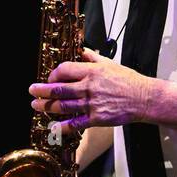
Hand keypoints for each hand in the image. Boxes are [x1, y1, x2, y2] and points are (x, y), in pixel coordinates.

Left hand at [29, 46, 151, 133]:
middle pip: (58, 89)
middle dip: (41, 90)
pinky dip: (62, 126)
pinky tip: (53, 127)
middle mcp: (89, 87)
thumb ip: (92, 57)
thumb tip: (80, 49)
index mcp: (91, 71)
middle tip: (32, 91)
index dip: (53, 74)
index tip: (50, 78)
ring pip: (63, 106)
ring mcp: (91, 104)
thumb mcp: (110, 63)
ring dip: (46, 107)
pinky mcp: (97, 119)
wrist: (144, 99)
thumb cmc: (129, 81)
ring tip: (36, 106)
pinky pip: (75, 124)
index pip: (64, 70)